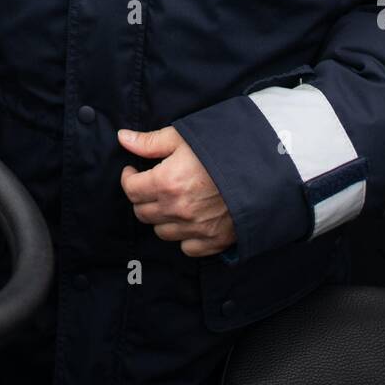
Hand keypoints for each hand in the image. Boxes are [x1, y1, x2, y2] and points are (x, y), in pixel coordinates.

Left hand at [118, 126, 236, 258]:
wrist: (261, 169)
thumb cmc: (221, 149)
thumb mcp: (183, 137)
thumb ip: (150, 142)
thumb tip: (122, 138)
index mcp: (166, 182)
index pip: (131, 190)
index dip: (128, 178)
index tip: (133, 171)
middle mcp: (177, 209)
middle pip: (142, 213)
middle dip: (142, 197)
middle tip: (152, 185)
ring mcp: (194, 228)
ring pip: (161, 231)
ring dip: (162, 217)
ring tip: (172, 200)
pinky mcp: (212, 241)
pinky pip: (186, 247)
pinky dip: (185, 236)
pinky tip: (191, 219)